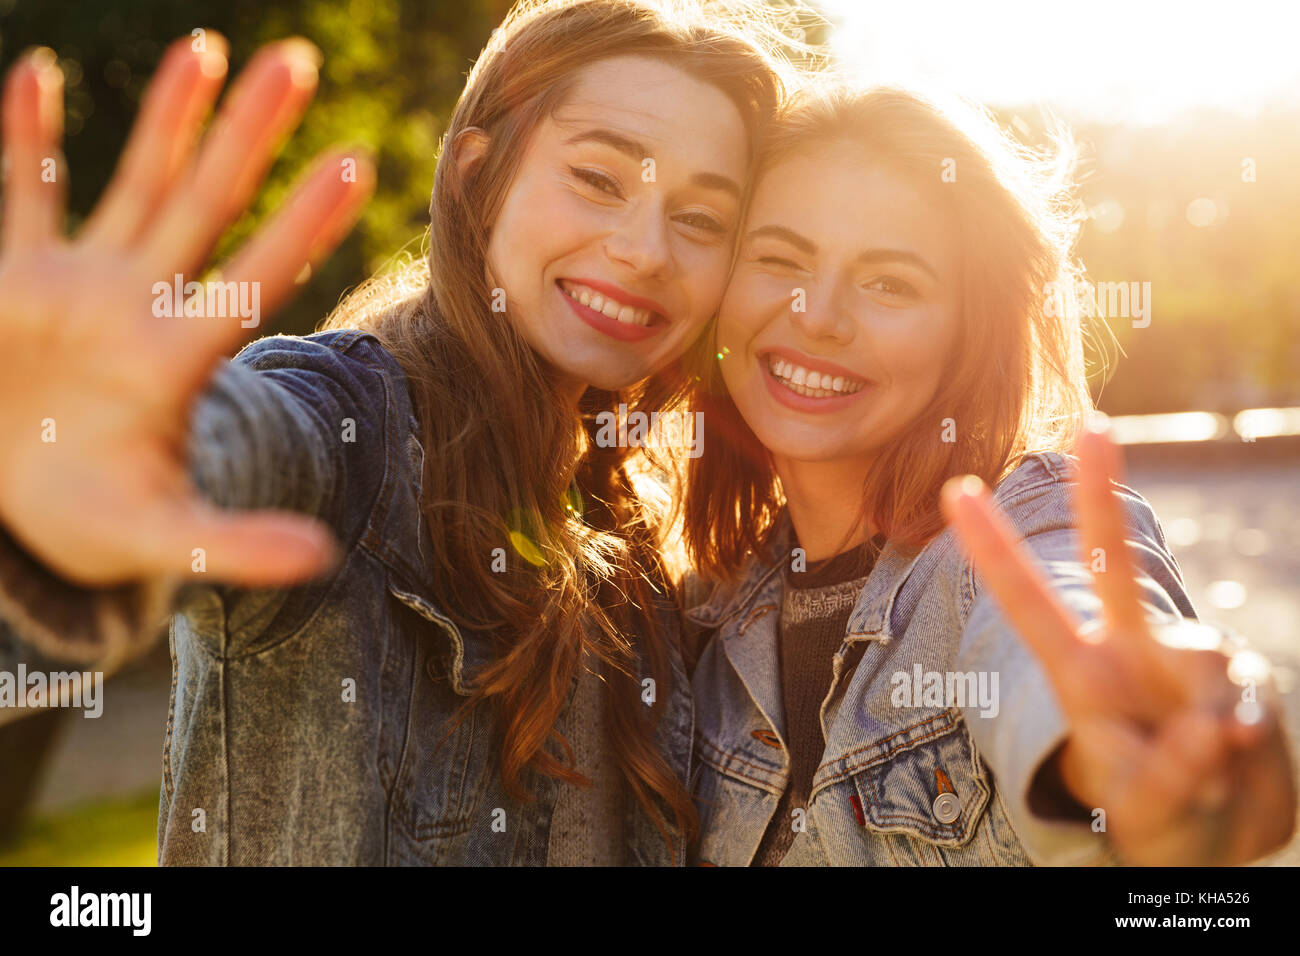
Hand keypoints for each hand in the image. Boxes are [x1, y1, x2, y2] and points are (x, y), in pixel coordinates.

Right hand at [0, 35, 374, 587]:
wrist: (26, 511)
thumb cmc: (100, 521)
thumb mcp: (165, 538)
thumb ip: (235, 544)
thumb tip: (324, 558)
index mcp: (181, 359)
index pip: (256, 277)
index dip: (302, 224)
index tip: (357, 164)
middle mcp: (143, 306)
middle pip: (207, 205)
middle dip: (247, 137)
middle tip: (297, 61)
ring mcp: (82, 286)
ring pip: (133, 183)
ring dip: (168, 120)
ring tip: (208, 48)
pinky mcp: (15, 281)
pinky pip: (24, 196)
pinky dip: (28, 142)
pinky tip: (37, 75)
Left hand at [941, 424, 1295, 864]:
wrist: (1223, 828)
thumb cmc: (1160, 808)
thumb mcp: (1145, 805)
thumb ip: (1172, 772)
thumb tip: (1219, 728)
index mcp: (1082, 671)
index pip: (1029, 602)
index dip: (994, 548)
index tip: (956, 489)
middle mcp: (1132, 650)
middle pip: (1112, 564)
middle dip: (1102, 494)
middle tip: (1094, 427)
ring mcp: (1190, 660)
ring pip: (1203, 674)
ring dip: (1203, 742)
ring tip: (1197, 779)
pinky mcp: (1245, 681)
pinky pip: (1245, 708)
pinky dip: (1240, 746)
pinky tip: (1234, 762)